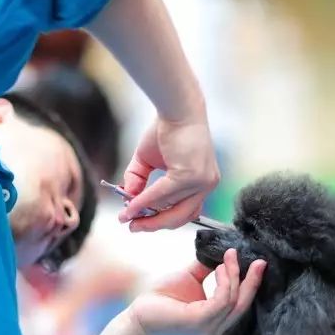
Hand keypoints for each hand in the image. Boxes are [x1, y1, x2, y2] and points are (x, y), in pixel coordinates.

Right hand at [119, 114, 219, 231]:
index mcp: (202, 183)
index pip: (184, 210)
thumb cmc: (166, 129)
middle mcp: (206, 185)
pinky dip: (145, 201)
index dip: (161, 219)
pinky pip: (163, 194)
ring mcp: (201, 182)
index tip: (140, 223)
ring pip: (168, 206)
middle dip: (154, 225)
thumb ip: (139, 181)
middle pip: (180, 217)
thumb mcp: (148, 161)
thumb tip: (128, 201)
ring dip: (145, 212)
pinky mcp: (191, 176)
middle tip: (132, 226)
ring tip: (127, 214)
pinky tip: (131, 205)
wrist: (176, 107)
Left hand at [127, 249, 265, 334]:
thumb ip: (207, 268)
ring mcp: (209, 328)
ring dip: (233, 275)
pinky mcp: (199, 322)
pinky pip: (221, 300)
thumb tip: (222, 251)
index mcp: (216, 321)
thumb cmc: (161, 298)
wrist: (138, 315)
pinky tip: (218, 268)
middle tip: (258, 260)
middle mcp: (216, 329)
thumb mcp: (191, 278)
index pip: (241, 303)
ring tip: (228, 257)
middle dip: (252, 280)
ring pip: (233, 300)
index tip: (257, 262)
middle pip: (243, 303)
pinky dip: (224, 281)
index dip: (251, 283)